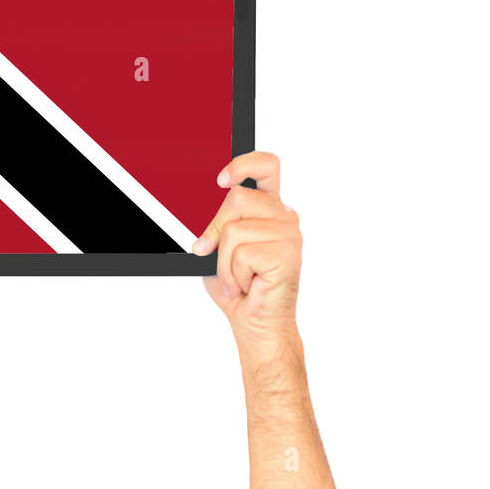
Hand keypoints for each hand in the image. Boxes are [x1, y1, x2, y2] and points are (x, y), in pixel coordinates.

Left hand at [192, 151, 301, 349]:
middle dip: (213, 230)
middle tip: (212, 255)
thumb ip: (214, 227)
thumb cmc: (239, 288)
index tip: (220, 180)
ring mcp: (289, 235)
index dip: (244, 164)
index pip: (267, 166)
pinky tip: (247, 286)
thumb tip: (199, 219)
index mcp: (270, 209)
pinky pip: (241, 254)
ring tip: (238, 278)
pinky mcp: (288, 255)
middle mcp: (284, 217)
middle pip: (237, 199)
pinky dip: (233, 276)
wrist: (256, 324)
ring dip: (223, 263)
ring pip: (233, 230)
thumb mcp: (217, 251)